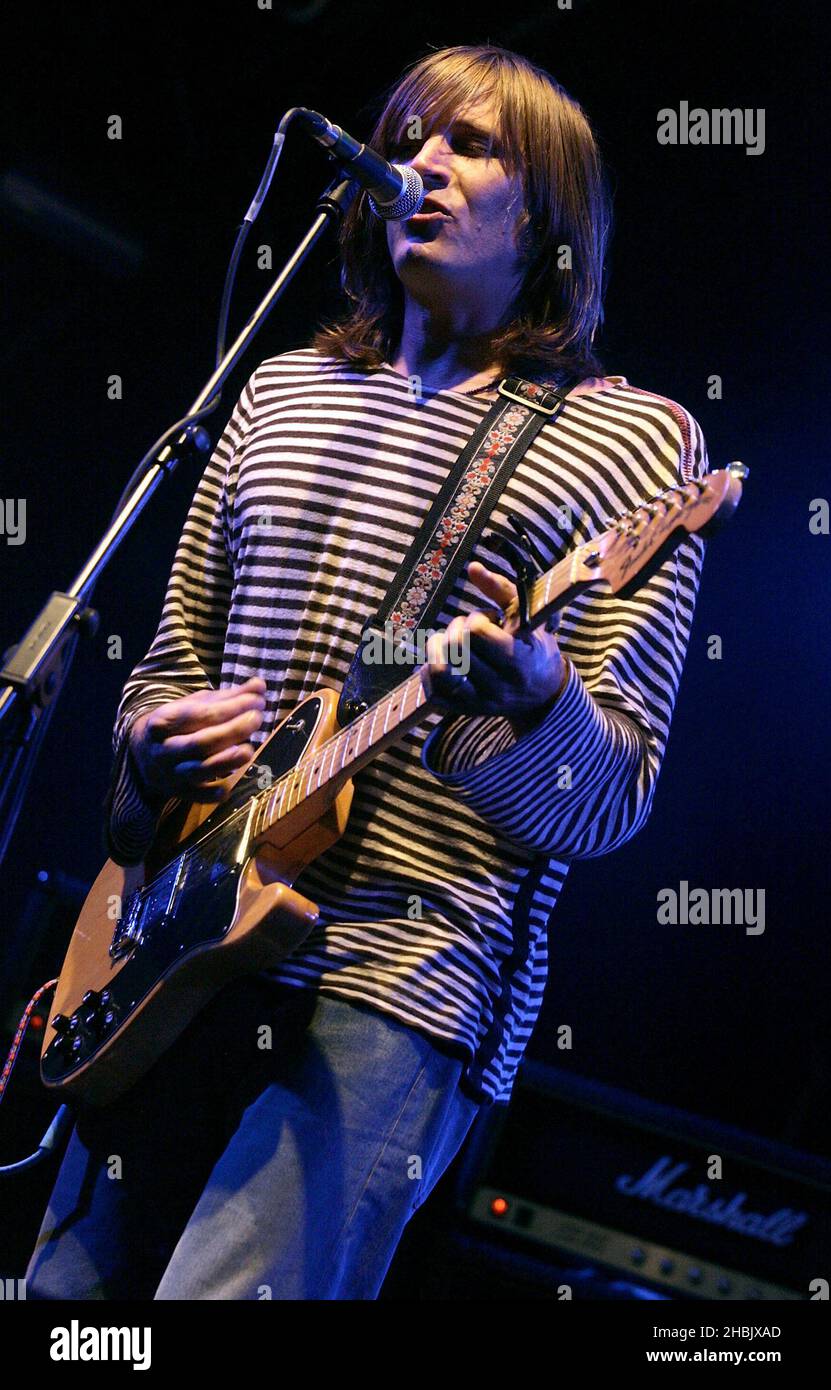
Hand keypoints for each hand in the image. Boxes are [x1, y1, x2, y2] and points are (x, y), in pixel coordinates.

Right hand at [128, 677, 266, 802]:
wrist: (144, 755)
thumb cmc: (179, 723)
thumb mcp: (196, 705)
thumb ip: (229, 697)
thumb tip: (260, 686)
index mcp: (162, 722)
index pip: (198, 715)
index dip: (230, 707)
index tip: (257, 699)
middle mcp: (164, 750)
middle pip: (200, 743)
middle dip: (233, 730)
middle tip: (257, 718)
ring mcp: (171, 774)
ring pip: (200, 770)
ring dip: (228, 761)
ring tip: (249, 749)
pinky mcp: (181, 793)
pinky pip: (200, 797)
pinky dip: (215, 793)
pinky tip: (231, 782)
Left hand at [425, 561, 566, 726]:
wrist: (542, 694)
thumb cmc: (533, 645)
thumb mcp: (527, 615)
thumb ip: (501, 589)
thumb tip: (472, 567)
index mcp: (518, 661)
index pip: (477, 633)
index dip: (477, 618)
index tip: (487, 619)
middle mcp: (499, 687)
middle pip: (456, 648)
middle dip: (458, 629)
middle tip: (469, 629)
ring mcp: (479, 703)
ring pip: (440, 670)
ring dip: (439, 647)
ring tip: (451, 642)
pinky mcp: (463, 711)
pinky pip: (432, 690)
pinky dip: (430, 668)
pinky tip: (444, 659)